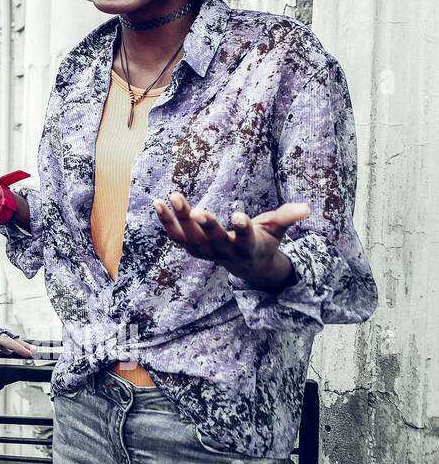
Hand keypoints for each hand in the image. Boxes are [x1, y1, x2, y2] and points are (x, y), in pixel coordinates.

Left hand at [153, 191, 307, 288]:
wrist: (248, 266)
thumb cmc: (263, 241)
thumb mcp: (277, 230)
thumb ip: (287, 218)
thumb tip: (307, 208)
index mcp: (249, 247)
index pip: (246, 239)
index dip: (243, 229)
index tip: (240, 216)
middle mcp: (226, 252)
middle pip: (214, 241)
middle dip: (206, 226)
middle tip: (197, 210)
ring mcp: (207, 252)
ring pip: (191, 240)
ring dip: (180, 220)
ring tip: (172, 197)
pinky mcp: (193, 248)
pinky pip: (177, 237)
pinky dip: (167, 222)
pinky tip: (157, 203)